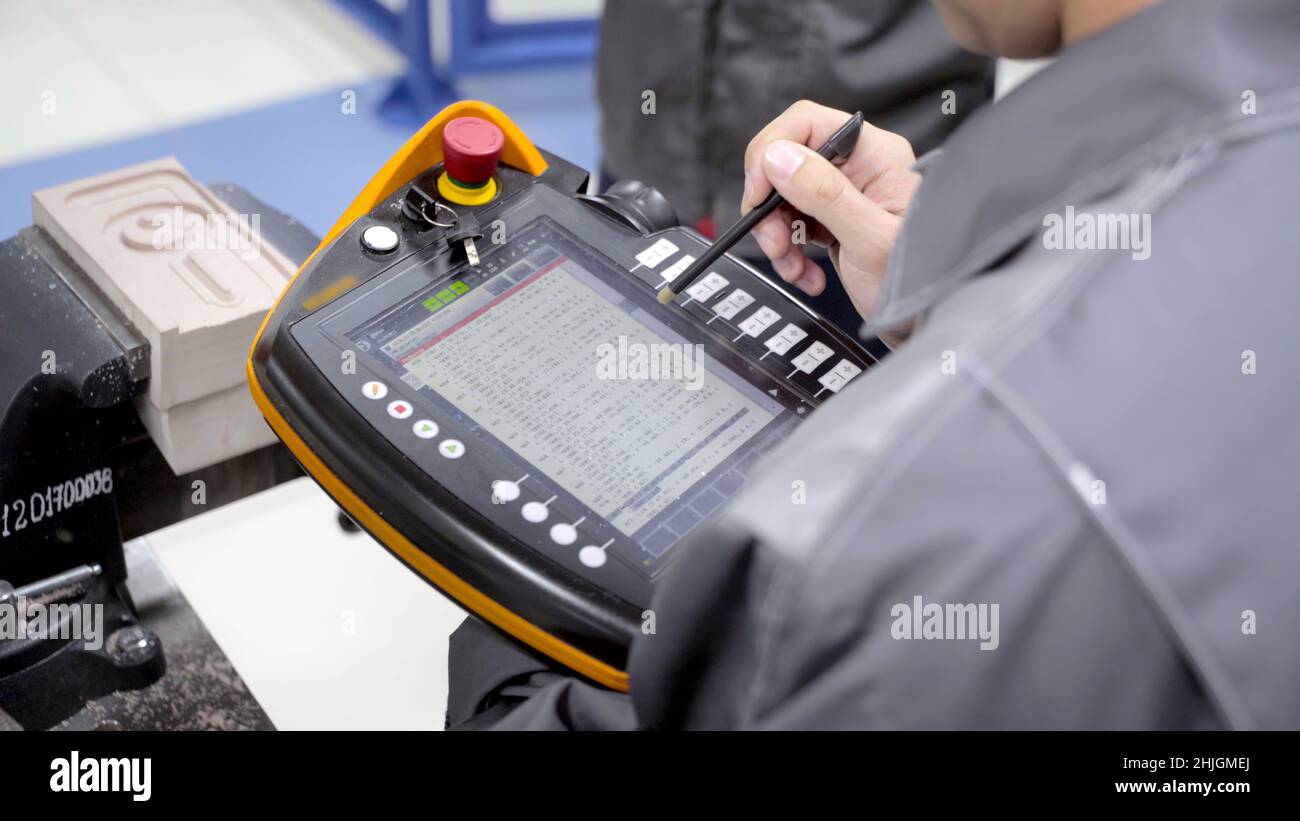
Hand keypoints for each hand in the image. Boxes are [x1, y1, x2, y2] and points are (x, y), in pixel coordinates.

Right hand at [742, 101, 919, 321]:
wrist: (924, 324)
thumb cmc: (918, 282)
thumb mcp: (869, 239)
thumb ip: (825, 194)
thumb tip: (779, 157)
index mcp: (875, 155)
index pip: (807, 124)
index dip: (772, 152)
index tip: (758, 192)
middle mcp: (858, 168)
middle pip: (787, 163)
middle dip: (770, 205)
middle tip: (774, 240)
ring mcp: (843, 197)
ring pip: (783, 198)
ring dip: (776, 235)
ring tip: (792, 266)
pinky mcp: (833, 223)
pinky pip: (792, 226)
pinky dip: (788, 253)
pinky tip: (806, 274)